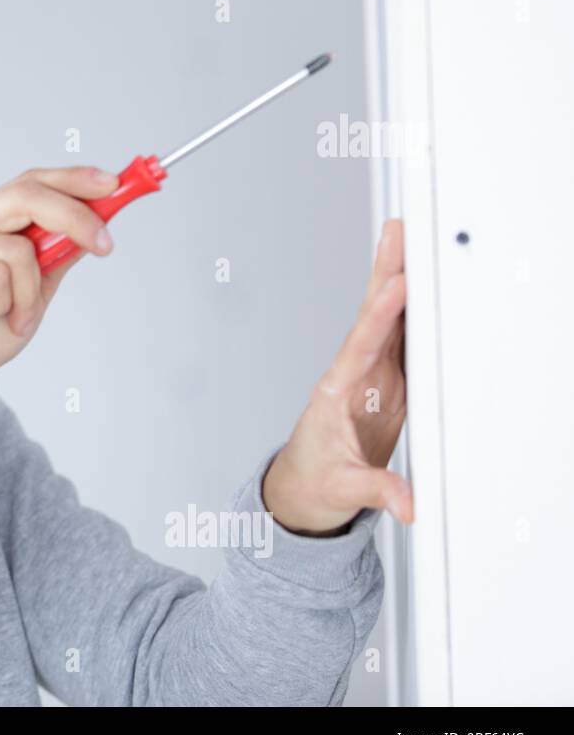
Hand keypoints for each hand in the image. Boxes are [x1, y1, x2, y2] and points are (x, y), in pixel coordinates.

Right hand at [0, 166, 119, 379]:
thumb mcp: (34, 289)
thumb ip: (56, 254)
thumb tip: (96, 224)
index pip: (27, 183)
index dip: (72, 180)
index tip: (112, 185)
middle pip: (25, 196)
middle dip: (75, 218)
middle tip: (105, 245)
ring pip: (18, 249)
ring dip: (30, 293)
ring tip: (12, 316)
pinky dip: (5, 306)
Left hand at [262, 218, 411, 534]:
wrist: (304, 489)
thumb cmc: (315, 480)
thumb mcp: (344, 488)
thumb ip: (376, 489)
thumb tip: (405, 501)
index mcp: (338, 392)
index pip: (361, 346)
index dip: (380, 316)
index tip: (395, 286)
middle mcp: (353, 375)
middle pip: (373, 318)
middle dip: (386, 274)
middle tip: (398, 232)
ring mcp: (372, 375)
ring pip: (390, 320)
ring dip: (401, 281)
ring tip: (414, 240)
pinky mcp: (388, 382)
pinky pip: (405, 338)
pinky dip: (418, 310)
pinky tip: (430, 284)